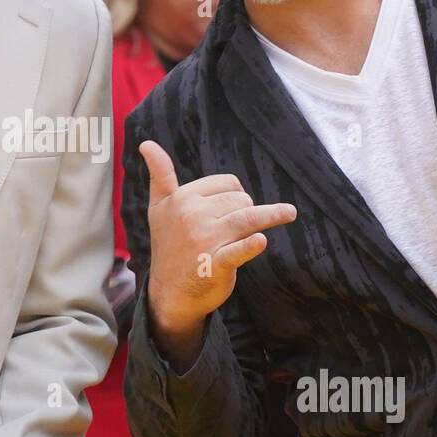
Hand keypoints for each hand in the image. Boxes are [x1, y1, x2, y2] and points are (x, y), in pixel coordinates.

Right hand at [141, 139, 296, 346]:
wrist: (169, 293)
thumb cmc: (168, 246)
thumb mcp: (159, 208)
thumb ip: (159, 174)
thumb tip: (147, 143)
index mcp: (182, 198)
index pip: (227, 183)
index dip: (235, 195)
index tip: (232, 209)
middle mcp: (192, 216)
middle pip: (241, 200)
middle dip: (247, 210)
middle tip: (240, 227)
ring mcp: (204, 240)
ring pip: (248, 218)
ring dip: (272, 215)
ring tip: (290, 213)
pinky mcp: (215, 265)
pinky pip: (239, 250)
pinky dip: (250, 246)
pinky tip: (261, 241)